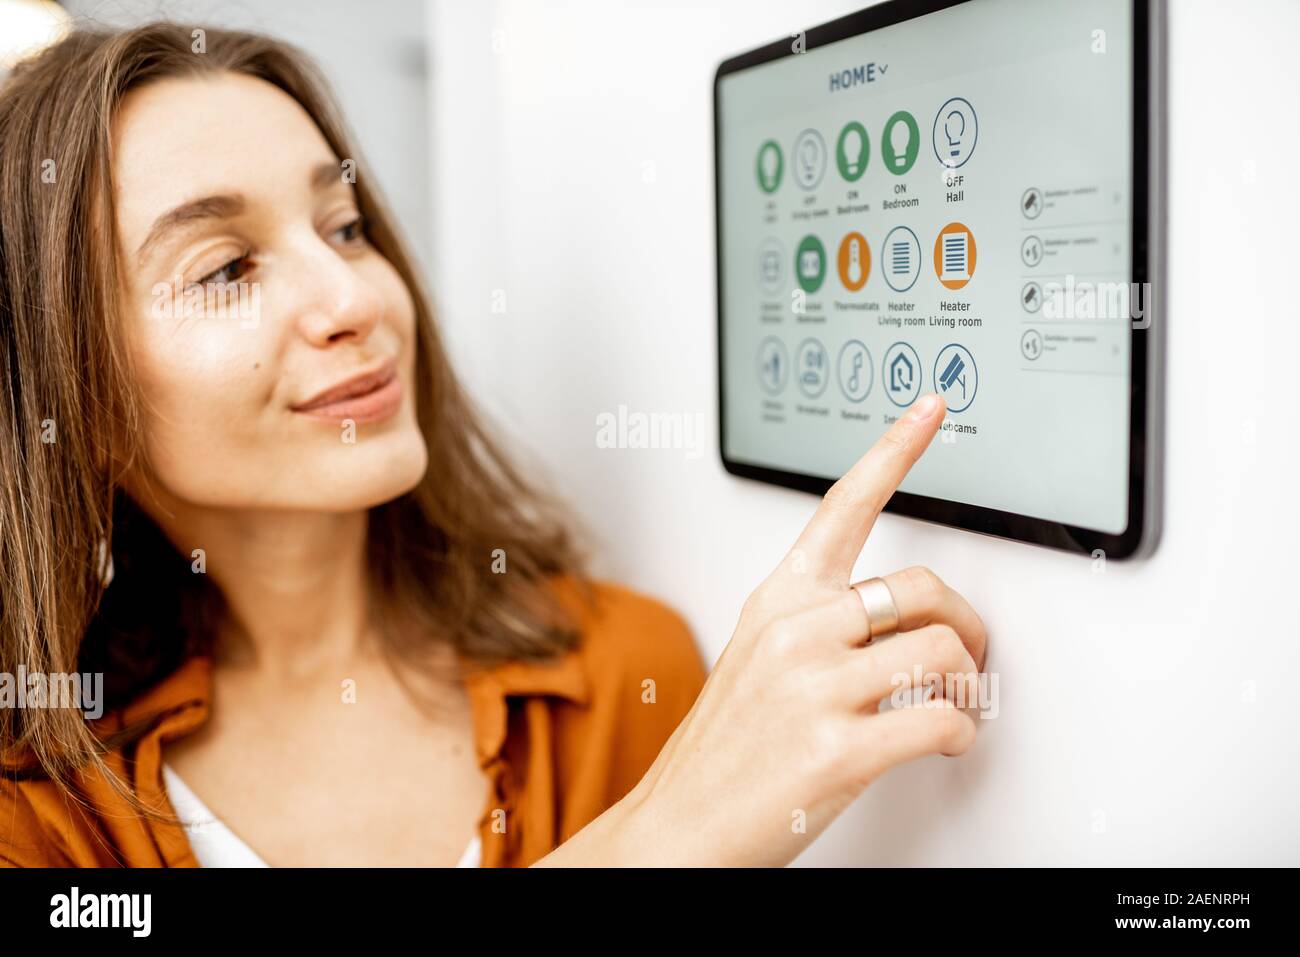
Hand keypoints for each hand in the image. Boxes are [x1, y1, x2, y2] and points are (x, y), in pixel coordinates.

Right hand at [538, 392, 987, 866]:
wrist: (679, 829)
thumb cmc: (720, 753)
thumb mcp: (757, 663)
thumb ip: (817, 627)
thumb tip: (895, 620)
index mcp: (777, 602)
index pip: (841, 506)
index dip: (893, 451)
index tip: (928, 411)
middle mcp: (795, 632)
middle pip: (923, 586)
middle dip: (967, 623)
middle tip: (968, 654)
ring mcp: (815, 688)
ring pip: (943, 649)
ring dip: (968, 684)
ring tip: (952, 704)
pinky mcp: (837, 749)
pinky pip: (942, 719)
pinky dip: (962, 732)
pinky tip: (943, 739)